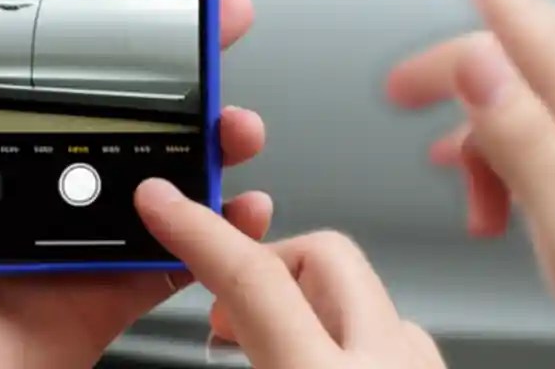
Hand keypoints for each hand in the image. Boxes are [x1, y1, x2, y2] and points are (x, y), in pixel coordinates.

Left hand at [0, 0, 271, 368]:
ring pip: (167, 174)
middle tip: (222, 29)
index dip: (112, 25)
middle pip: (131, 112)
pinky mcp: (112, 286)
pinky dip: (221, 228)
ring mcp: (83, 233)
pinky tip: (242, 205)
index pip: (63, 65)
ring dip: (213, 143)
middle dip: (186, 70)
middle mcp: (44, 181)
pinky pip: (180, 250)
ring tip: (236, 126)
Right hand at [135, 179, 445, 367]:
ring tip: (266, 345)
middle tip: (226, 304)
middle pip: (321, 252)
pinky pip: (390, 335)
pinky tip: (318, 366)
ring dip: (306, 305)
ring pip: (360, 294)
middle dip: (266, 261)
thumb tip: (211, 319)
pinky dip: (346, 338)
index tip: (163, 202)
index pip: (251, 278)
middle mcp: (391, 365)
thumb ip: (230, 353)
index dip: (197, 231)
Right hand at [386, 0, 554, 367]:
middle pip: (517, 56)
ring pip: (531, 100)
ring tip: (474, 201)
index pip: (526, 10)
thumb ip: (517, 134)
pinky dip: (516, 157)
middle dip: (454, 77)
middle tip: (401, 93)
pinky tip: (504, 199)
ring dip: (486, 141)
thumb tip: (473, 63)